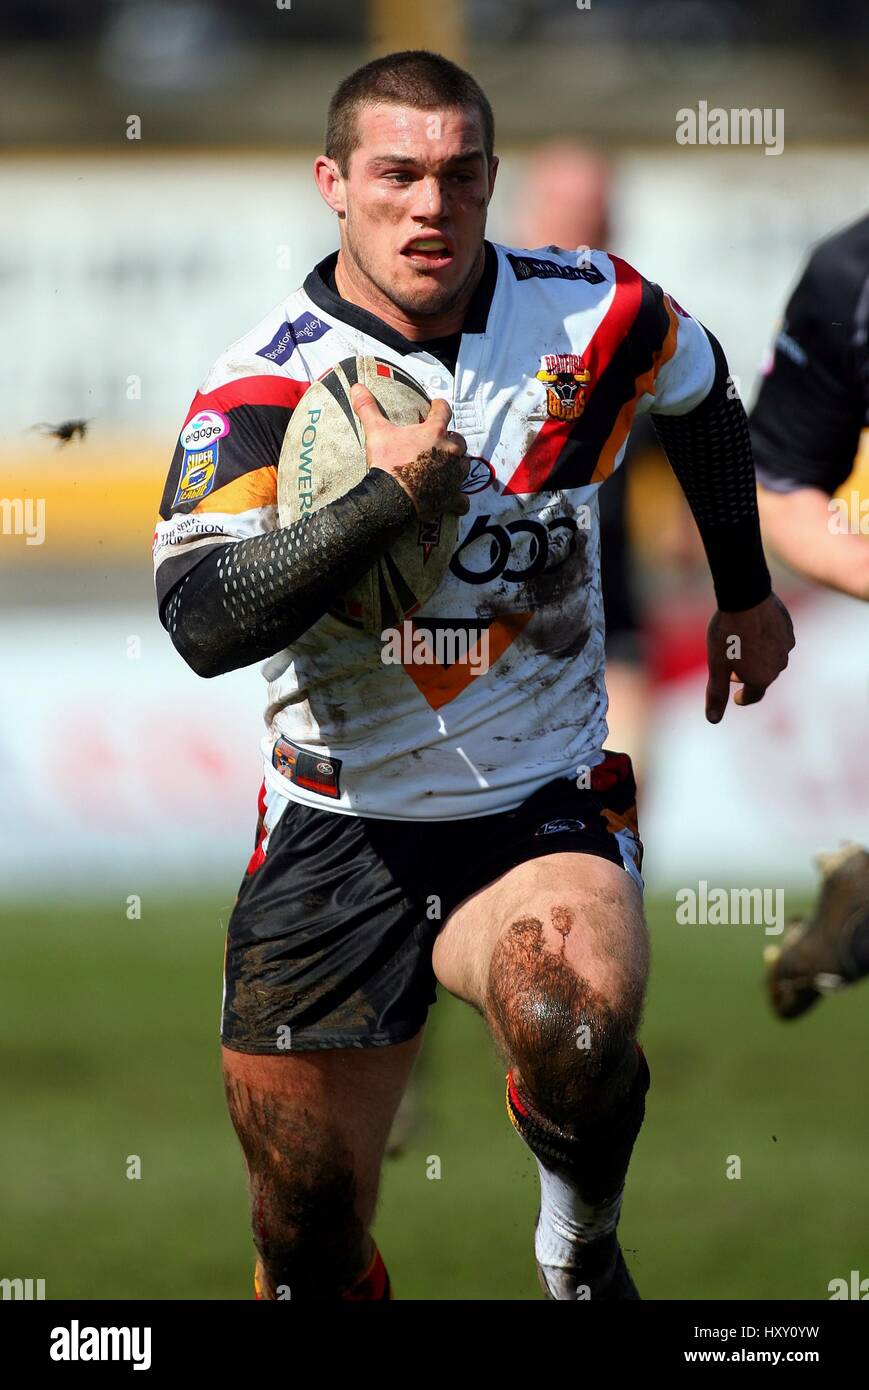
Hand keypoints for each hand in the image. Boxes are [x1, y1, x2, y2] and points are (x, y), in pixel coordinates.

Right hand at [349, 384, 468, 520]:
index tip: (436, 406)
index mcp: (434, 432)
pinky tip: (454, 499)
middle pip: (459, 440)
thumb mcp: (376, 433)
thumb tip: (356, 387)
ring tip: (446, 468)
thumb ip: (369, 408)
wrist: (390, 498)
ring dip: (457, 465)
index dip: (440, 407)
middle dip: (451, 439)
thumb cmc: (387, 463)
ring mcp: (453, 475)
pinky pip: (463, 499)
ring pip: (464, 466)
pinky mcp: (452, 497)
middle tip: (439, 442)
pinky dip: (459, 499)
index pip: (444, 410)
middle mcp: (449, 451)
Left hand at [705, 592, 794, 723]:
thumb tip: (713, 720)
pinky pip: (778, 641)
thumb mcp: (716, 665)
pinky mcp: (789, 629)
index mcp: (762, 678)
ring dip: (759, 658)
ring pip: (772, 658)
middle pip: (763, 676)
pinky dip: (766, 642)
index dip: (743, 698)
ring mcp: (786, 646)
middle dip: (748, 675)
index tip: (737, 698)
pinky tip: (754, 631)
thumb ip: (716, 693)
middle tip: (732, 667)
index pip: (753, 695)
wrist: (746, 597)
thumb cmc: (727, 633)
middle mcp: (779, 666)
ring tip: (742, 647)